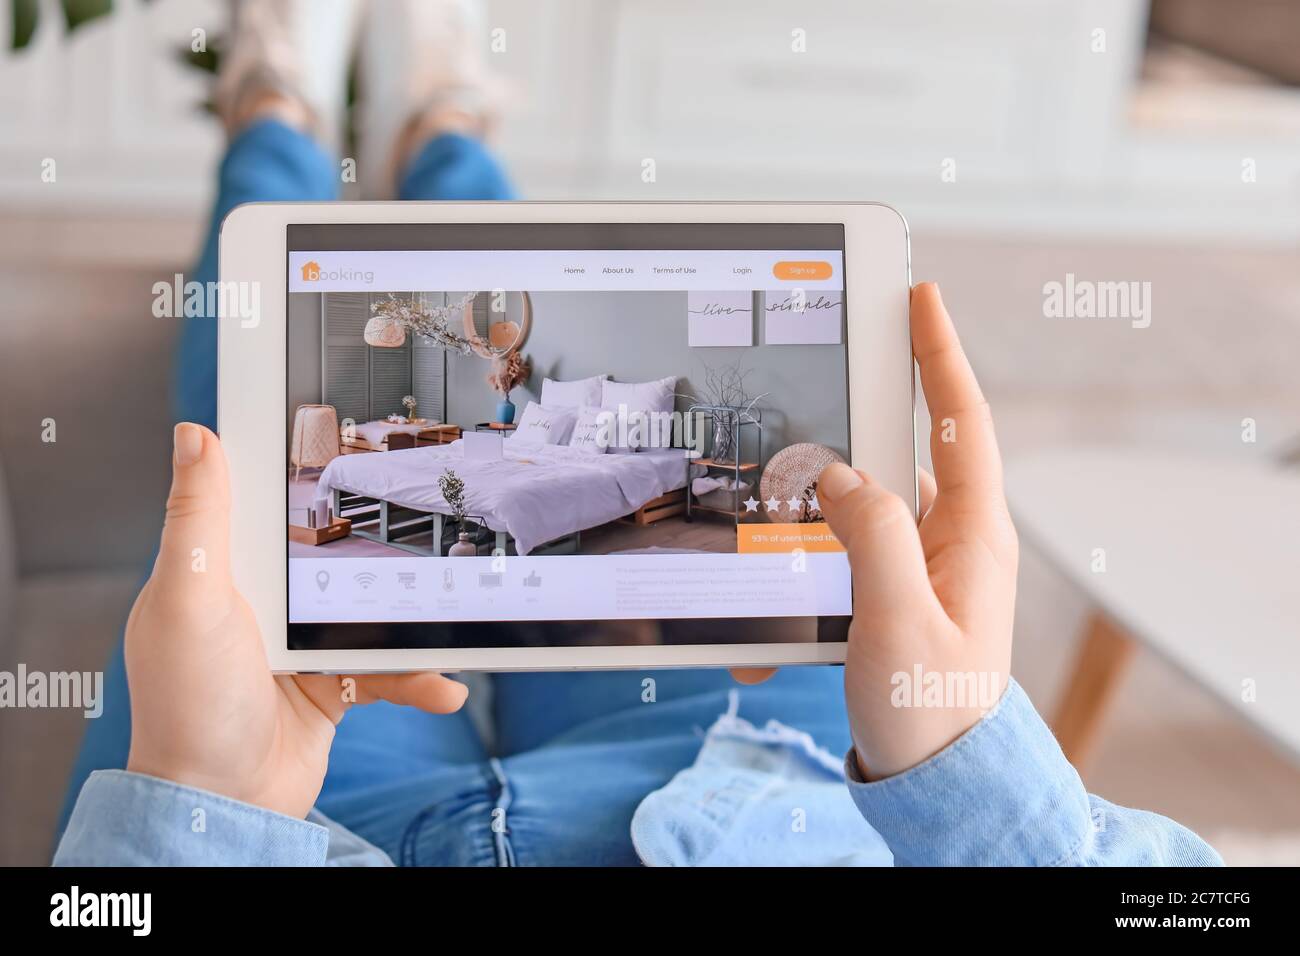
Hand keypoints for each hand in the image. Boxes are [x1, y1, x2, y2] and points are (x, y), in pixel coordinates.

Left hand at [124, 423, 467, 817]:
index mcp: (222, 571)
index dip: (298, 471)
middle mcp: (262, 602)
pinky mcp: (332, 682)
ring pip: (374, 610)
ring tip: (451, 627)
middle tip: (425, 536)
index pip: (262, 504)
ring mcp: (300, 643)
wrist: (226, 806)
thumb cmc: (188, 709)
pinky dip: (419, 677)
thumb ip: (198, 520)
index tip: (345, 438)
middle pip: (336, 552)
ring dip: (415, 625)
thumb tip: (195, 437)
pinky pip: (389, 667)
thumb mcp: (191, 601)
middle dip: (384, 550)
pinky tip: (441, 685)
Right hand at [819, 282, 1018, 779]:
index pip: (960, 422)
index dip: (940, 354)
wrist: (936, 789)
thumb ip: (872, 537)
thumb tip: (840, 474)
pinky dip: (802, 570)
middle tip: (828, 369)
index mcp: (971, 538)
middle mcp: (951, 543)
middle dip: (865, 410)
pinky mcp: (891, 596)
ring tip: (775, 507)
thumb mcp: (898, 622)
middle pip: (907, 448)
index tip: (921, 295)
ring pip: (862, 503)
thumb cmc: (930, 716)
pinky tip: (766, 629)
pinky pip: (841, 558)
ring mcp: (921, 569)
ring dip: (817, 504)